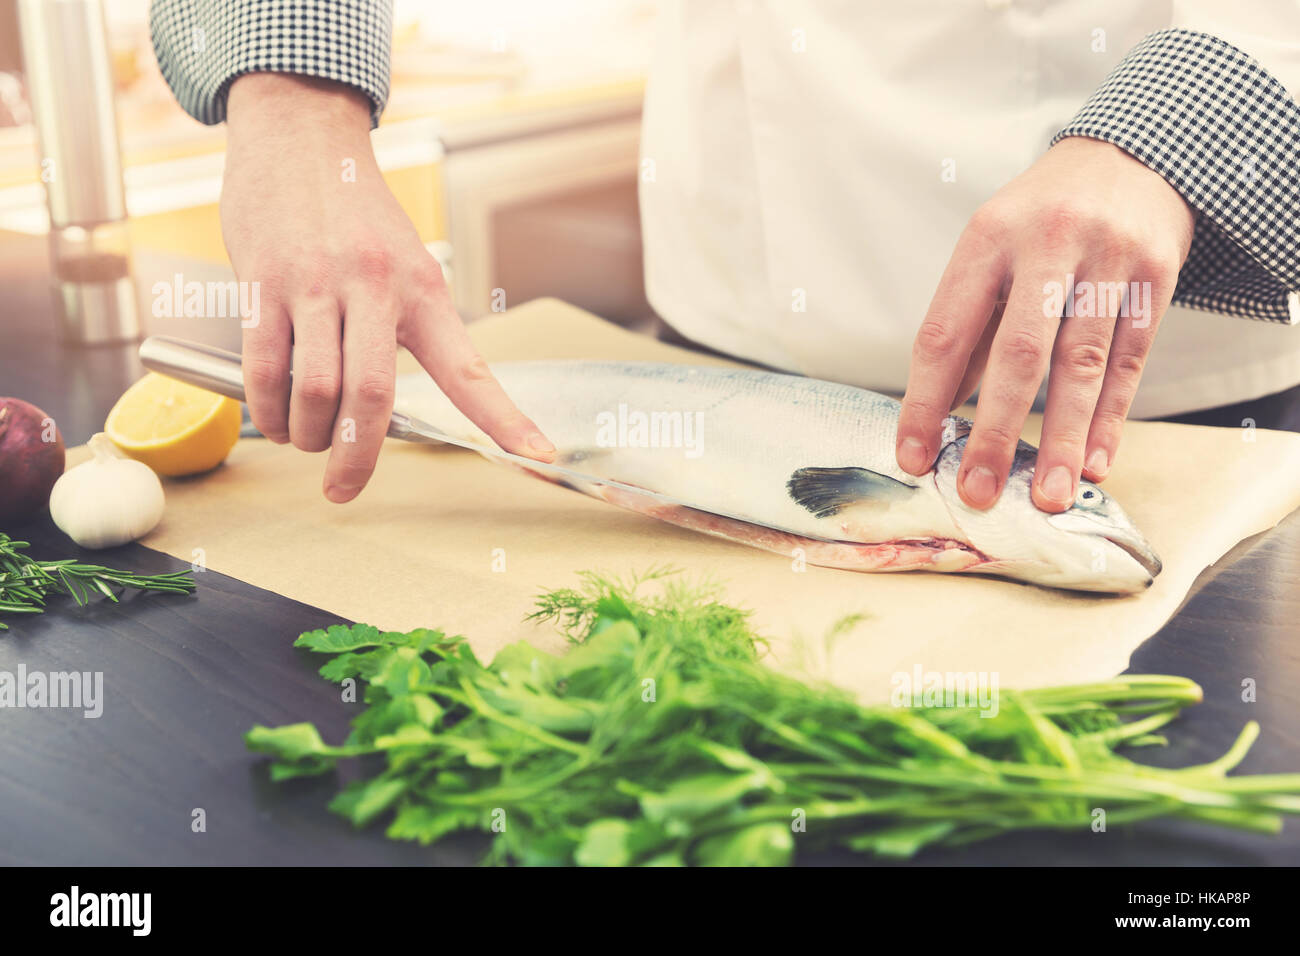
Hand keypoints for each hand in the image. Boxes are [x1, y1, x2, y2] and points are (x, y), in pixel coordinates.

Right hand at [222, 74, 554, 502]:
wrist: (300, 136)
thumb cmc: (356, 214)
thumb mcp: (404, 262)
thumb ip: (406, 329)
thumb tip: (390, 408)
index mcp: (423, 290)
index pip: (469, 370)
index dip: (504, 419)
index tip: (540, 456)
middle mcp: (375, 287)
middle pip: (373, 397)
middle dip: (358, 458)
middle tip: (344, 489)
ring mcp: (316, 284)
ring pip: (316, 389)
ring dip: (309, 434)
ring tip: (308, 441)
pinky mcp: (263, 280)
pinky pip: (264, 366)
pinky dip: (269, 409)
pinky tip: (276, 418)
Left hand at [895, 136, 1194, 511]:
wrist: (1131, 155)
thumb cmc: (1039, 219)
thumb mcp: (990, 251)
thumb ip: (968, 326)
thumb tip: (938, 413)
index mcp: (986, 239)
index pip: (945, 332)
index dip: (924, 401)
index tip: (913, 457)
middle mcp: (1046, 245)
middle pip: (1019, 352)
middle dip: (997, 431)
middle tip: (979, 493)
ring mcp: (1107, 259)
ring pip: (1083, 363)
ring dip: (1066, 438)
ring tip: (1050, 497)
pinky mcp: (1156, 276)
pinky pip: (1132, 359)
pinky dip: (1112, 417)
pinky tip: (1097, 462)